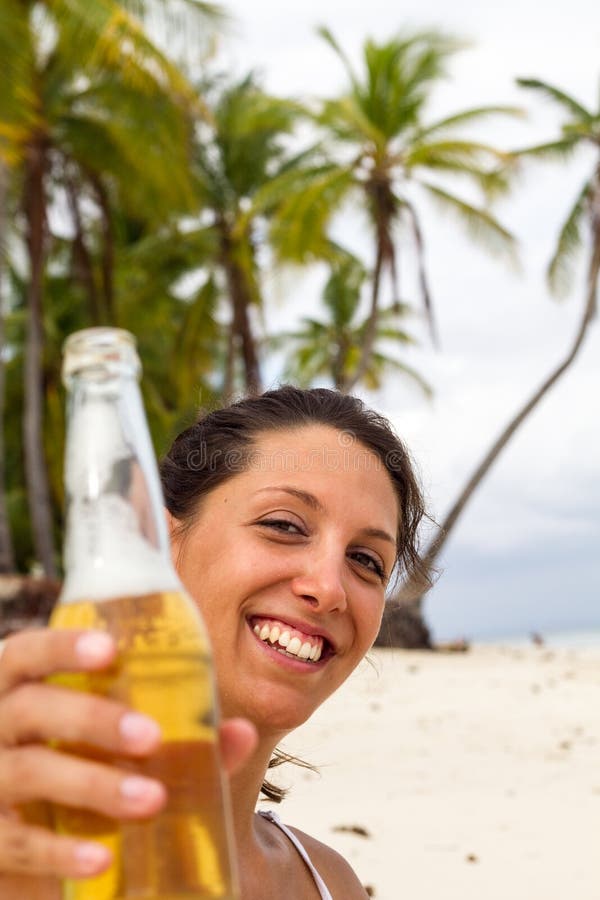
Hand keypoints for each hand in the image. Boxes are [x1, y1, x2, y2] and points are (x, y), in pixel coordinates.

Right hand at [0, 629, 255, 893]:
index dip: (62, 646)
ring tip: (152, 798)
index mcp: (21, 690)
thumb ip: (179, 737)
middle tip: (151, 736)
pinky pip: (14, 843)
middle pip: (30, 708)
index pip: (27, 653)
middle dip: (92, 718)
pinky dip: (59, 850)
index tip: (110, 649)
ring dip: (92, 784)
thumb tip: (240, 732)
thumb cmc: (82, 772)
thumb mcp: (119, 747)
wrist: (39, 847)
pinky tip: (102, 855)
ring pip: (28, 771)